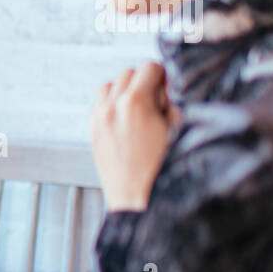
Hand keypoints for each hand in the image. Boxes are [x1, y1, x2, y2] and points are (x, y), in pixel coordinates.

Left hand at [89, 62, 182, 211]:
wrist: (139, 203)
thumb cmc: (164, 172)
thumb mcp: (179, 130)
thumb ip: (172, 102)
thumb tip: (166, 87)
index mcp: (135, 104)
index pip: (149, 67)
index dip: (164, 76)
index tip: (169, 88)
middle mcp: (111, 109)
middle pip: (128, 73)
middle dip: (144, 82)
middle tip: (158, 101)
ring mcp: (98, 120)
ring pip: (109, 86)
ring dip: (125, 91)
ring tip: (141, 110)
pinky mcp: (92, 133)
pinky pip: (99, 105)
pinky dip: (112, 105)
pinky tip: (127, 121)